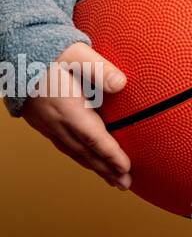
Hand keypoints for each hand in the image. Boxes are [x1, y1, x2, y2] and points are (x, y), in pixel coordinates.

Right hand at [21, 41, 132, 190]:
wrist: (21, 55)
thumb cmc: (53, 53)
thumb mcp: (78, 55)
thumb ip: (100, 69)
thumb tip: (122, 83)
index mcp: (67, 109)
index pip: (93, 137)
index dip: (110, 155)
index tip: (126, 168)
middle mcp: (57, 122)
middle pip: (85, 152)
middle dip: (106, 169)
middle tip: (125, 184)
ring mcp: (48, 125)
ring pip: (74, 152)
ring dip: (95, 167)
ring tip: (114, 180)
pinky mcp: (45, 123)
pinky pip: (66, 147)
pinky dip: (81, 158)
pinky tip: (90, 162)